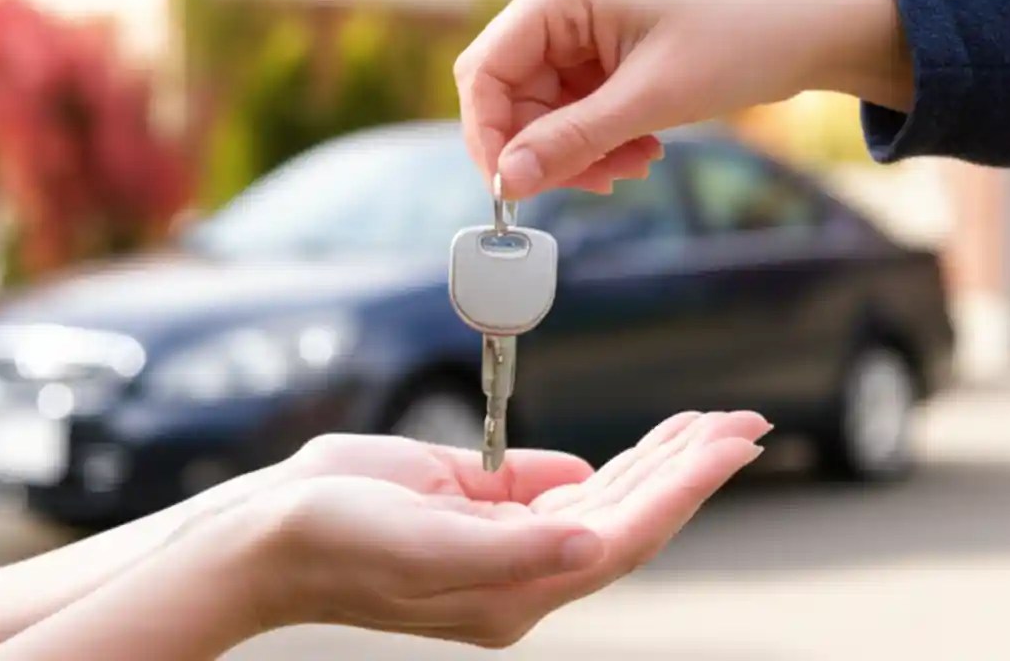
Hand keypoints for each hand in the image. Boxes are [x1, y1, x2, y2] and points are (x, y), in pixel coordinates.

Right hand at [215, 410, 770, 647]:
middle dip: (688, 468)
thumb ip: (511, 548)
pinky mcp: (479, 507)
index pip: (626, 531)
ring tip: (706, 426)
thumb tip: (592, 539)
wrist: (267, 535)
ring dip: (656, 461)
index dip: (686, 485)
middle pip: (629, 515)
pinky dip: (605, 464)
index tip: (734, 440)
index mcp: (517, 588)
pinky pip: (557, 485)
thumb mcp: (422, 544)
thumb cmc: (335, 542)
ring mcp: (503, 538)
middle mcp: (522, 568)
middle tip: (742, 422)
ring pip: (602, 498)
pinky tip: (638, 452)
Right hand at [454, 0, 910, 198]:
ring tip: (633, 166)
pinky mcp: (602, 59)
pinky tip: (640, 154)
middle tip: (593, 183)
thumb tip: (508, 181)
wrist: (808, 30)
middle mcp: (559, 9)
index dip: (490, 136)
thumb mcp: (649, 100)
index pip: (486, 73)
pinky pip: (574, 114)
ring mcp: (580, 34)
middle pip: (509, 98)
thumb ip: (571, 141)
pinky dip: (598, 144)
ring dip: (578, 153)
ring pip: (543, 115)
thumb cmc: (738, 41)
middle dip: (543, 150)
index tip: (511, 190)